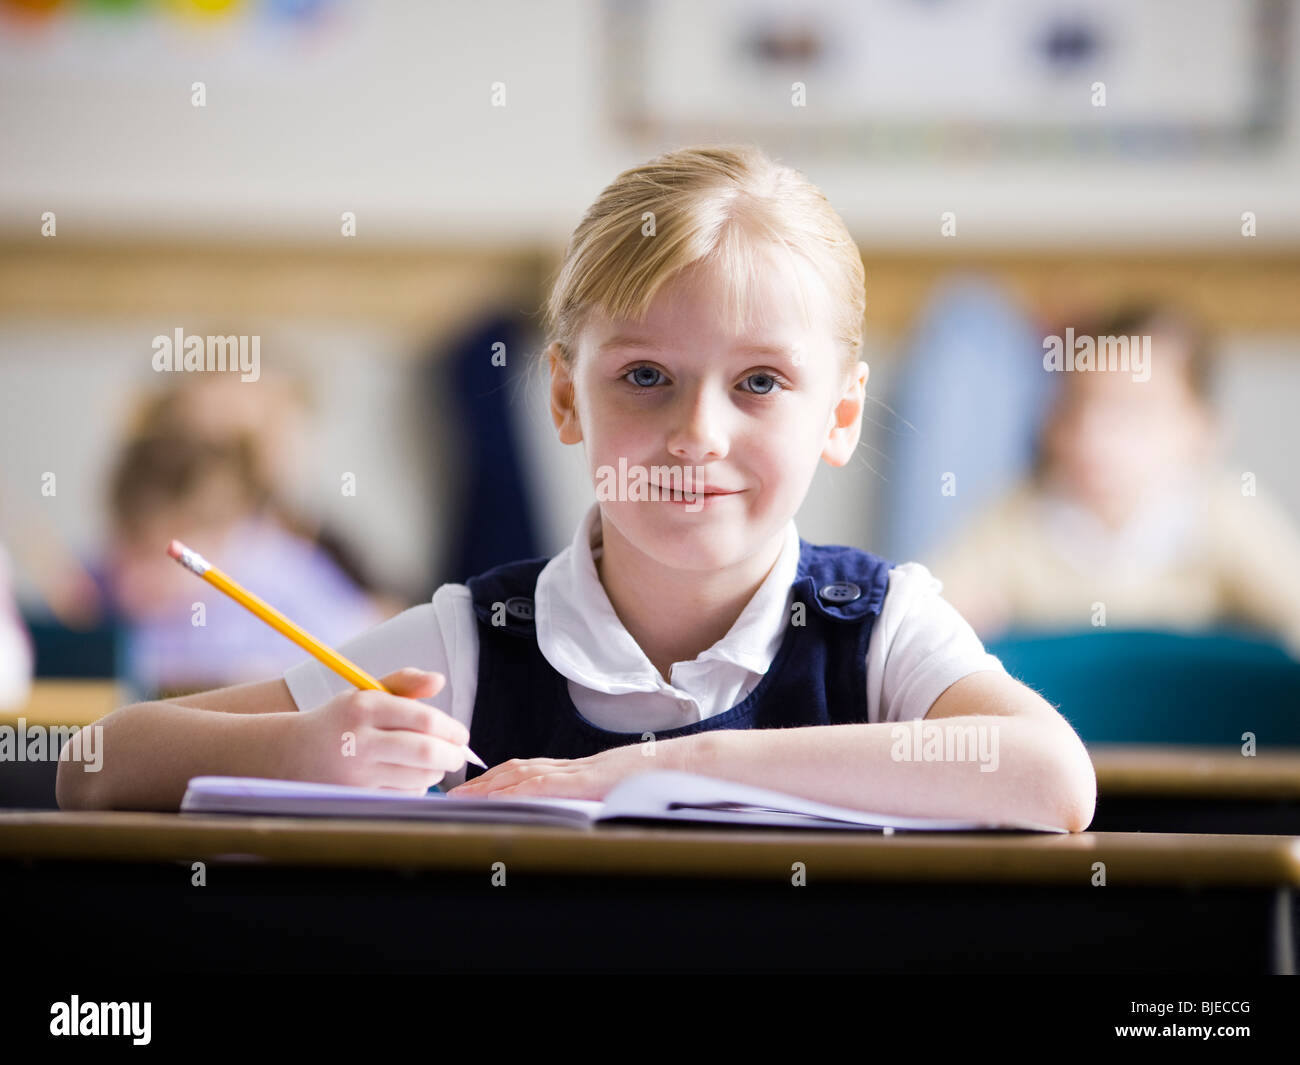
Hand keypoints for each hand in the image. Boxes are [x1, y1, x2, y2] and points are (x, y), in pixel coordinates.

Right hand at [284, 667, 467, 793]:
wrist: (293, 753)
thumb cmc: (343, 719)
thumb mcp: (367, 692)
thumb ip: (405, 682)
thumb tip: (440, 680)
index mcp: (365, 706)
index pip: (424, 719)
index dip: (452, 729)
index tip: (461, 736)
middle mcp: (359, 739)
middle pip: (426, 752)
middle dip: (452, 756)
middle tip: (458, 756)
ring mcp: (355, 771)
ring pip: (418, 777)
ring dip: (435, 773)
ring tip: (433, 765)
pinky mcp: (354, 796)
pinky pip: (402, 796)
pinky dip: (415, 788)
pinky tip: (408, 778)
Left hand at [446, 739, 670, 800]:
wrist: (688, 765)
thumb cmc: (661, 781)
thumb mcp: (621, 791)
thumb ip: (598, 798)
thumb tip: (583, 814)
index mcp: (582, 770)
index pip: (532, 769)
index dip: (501, 778)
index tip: (475, 788)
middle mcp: (575, 766)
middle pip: (519, 768)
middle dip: (485, 781)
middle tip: (455, 793)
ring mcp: (580, 770)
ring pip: (524, 772)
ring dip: (491, 784)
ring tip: (464, 796)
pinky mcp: (586, 780)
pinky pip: (545, 783)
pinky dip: (517, 789)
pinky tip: (499, 796)